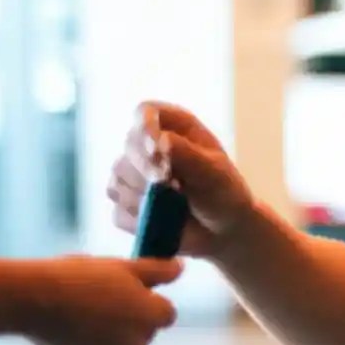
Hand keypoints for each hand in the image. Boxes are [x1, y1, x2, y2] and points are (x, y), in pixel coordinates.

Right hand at [0, 255, 181, 344]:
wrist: (37, 299)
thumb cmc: (83, 277)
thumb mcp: (124, 265)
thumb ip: (159, 270)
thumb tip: (180, 268)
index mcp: (152, 316)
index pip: (166, 312)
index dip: (150, 299)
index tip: (129, 288)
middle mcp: (139, 343)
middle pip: (145, 329)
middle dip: (133, 315)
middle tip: (105, 294)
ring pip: (124, 344)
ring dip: (114, 331)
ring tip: (88, 308)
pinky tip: (78, 326)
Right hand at [108, 101, 255, 257]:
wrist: (226, 232)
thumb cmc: (225, 193)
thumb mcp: (214, 171)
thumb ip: (186, 154)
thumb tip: (159, 141)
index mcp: (174, 126)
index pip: (145, 112)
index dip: (145, 128)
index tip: (155, 150)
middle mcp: (150, 146)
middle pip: (128, 145)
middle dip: (147, 168)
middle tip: (175, 186)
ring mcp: (135, 175)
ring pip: (118, 179)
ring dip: (146, 196)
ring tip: (176, 204)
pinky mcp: (127, 204)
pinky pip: (119, 210)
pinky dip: (140, 219)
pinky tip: (163, 221)